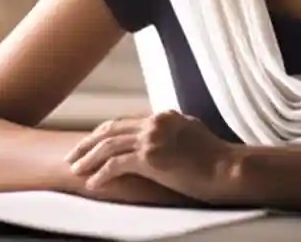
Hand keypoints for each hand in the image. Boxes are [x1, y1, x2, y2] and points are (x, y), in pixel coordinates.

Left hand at [65, 111, 237, 203]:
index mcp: (162, 116)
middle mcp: (154, 122)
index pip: (124, 122)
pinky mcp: (150, 158)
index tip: (91, 145)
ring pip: (108, 146)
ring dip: (88, 159)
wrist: (227, 169)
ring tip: (75, 170)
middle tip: (72, 156)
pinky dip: (102, 174)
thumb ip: (174, 129)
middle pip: (110, 130)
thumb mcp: (192, 132)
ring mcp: (151, 138)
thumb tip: (164, 132)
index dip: (103, 134)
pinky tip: (93, 184)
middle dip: (88, 143)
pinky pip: (116, 165)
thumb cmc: (216, 157)